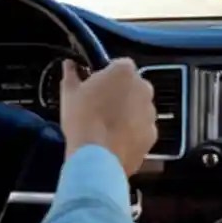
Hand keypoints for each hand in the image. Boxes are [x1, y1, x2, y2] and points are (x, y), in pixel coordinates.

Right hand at [60, 57, 156, 176]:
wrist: (96, 158)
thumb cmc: (82, 119)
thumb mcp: (70, 93)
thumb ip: (71, 74)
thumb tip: (69, 65)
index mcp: (124, 71)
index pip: (119, 66)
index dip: (107, 77)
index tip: (96, 88)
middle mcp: (144, 88)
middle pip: (132, 86)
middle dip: (120, 94)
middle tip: (101, 107)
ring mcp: (151, 112)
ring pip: (139, 108)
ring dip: (128, 113)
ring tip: (107, 128)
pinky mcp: (153, 135)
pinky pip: (142, 129)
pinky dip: (133, 133)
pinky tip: (116, 141)